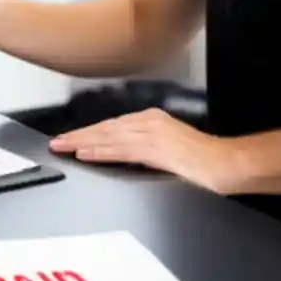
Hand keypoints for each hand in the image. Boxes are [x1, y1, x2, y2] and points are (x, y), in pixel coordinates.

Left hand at [48, 108, 243, 194]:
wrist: (224, 162)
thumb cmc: (203, 158)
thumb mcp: (169, 147)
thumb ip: (147, 148)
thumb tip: (124, 153)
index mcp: (152, 118)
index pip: (113, 125)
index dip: (90, 131)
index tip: (72, 137)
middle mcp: (149, 121)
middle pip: (106, 128)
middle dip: (79, 135)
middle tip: (56, 141)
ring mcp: (152, 133)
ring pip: (109, 137)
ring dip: (83, 142)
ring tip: (63, 146)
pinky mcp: (155, 148)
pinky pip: (121, 149)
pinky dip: (101, 151)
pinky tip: (85, 153)